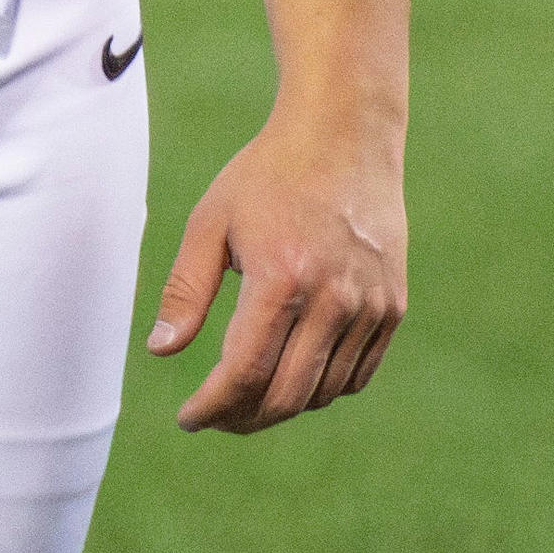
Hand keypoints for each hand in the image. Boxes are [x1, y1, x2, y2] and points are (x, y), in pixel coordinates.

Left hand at [145, 105, 406, 432]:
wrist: (345, 134)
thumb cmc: (269, 174)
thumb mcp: (211, 221)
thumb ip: (186, 289)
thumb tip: (161, 350)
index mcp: (282, 276)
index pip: (244, 372)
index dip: (212, 406)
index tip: (189, 418)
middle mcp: (333, 297)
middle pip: (286, 395)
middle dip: (242, 418)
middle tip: (215, 415)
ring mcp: (369, 304)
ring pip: (322, 392)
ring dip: (280, 407)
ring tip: (247, 397)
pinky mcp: (392, 305)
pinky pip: (356, 374)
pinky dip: (322, 388)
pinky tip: (292, 374)